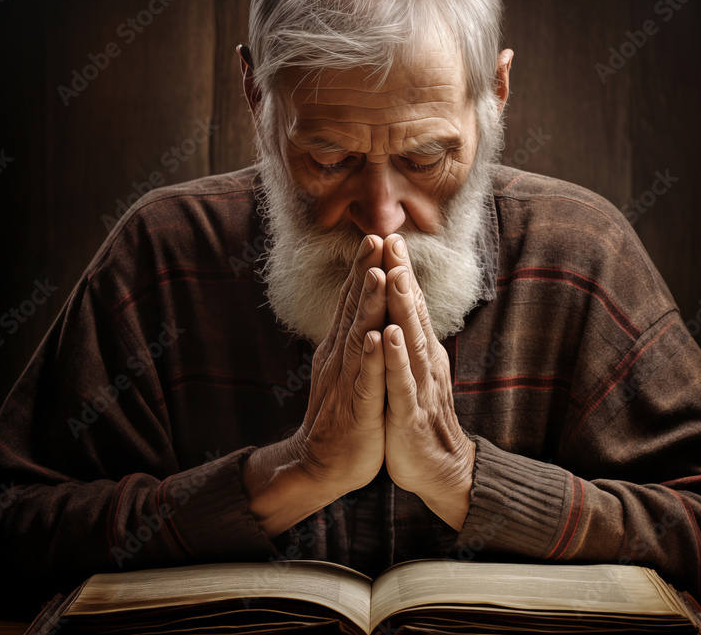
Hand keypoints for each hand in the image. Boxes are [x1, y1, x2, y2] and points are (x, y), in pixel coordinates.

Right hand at [288, 235, 388, 494]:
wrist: (322, 464)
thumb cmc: (343, 414)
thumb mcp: (349, 368)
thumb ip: (354, 336)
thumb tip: (363, 305)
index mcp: (342, 348)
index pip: (352, 302)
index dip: (363, 269)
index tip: (376, 235)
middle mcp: (340, 358)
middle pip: (353, 309)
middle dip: (365, 273)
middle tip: (374, 237)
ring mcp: (347, 382)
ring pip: (359, 337)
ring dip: (367, 306)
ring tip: (376, 275)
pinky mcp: (356, 409)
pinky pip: (365, 380)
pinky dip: (371, 358)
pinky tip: (377, 338)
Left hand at [380, 234, 475, 529]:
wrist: (440, 471)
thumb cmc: (420, 418)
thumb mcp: (415, 373)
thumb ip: (411, 339)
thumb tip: (404, 306)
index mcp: (421, 353)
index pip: (412, 306)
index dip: (401, 272)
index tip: (390, 237)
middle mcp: (425, 364)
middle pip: (414, 314)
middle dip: (403, 276)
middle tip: (393, 240)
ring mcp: (420, 388)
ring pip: (411, 341)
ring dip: (403, 307)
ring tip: (396, 275)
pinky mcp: (410, 414)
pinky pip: (402, 382)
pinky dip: (396, 358)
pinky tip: (389, 335)